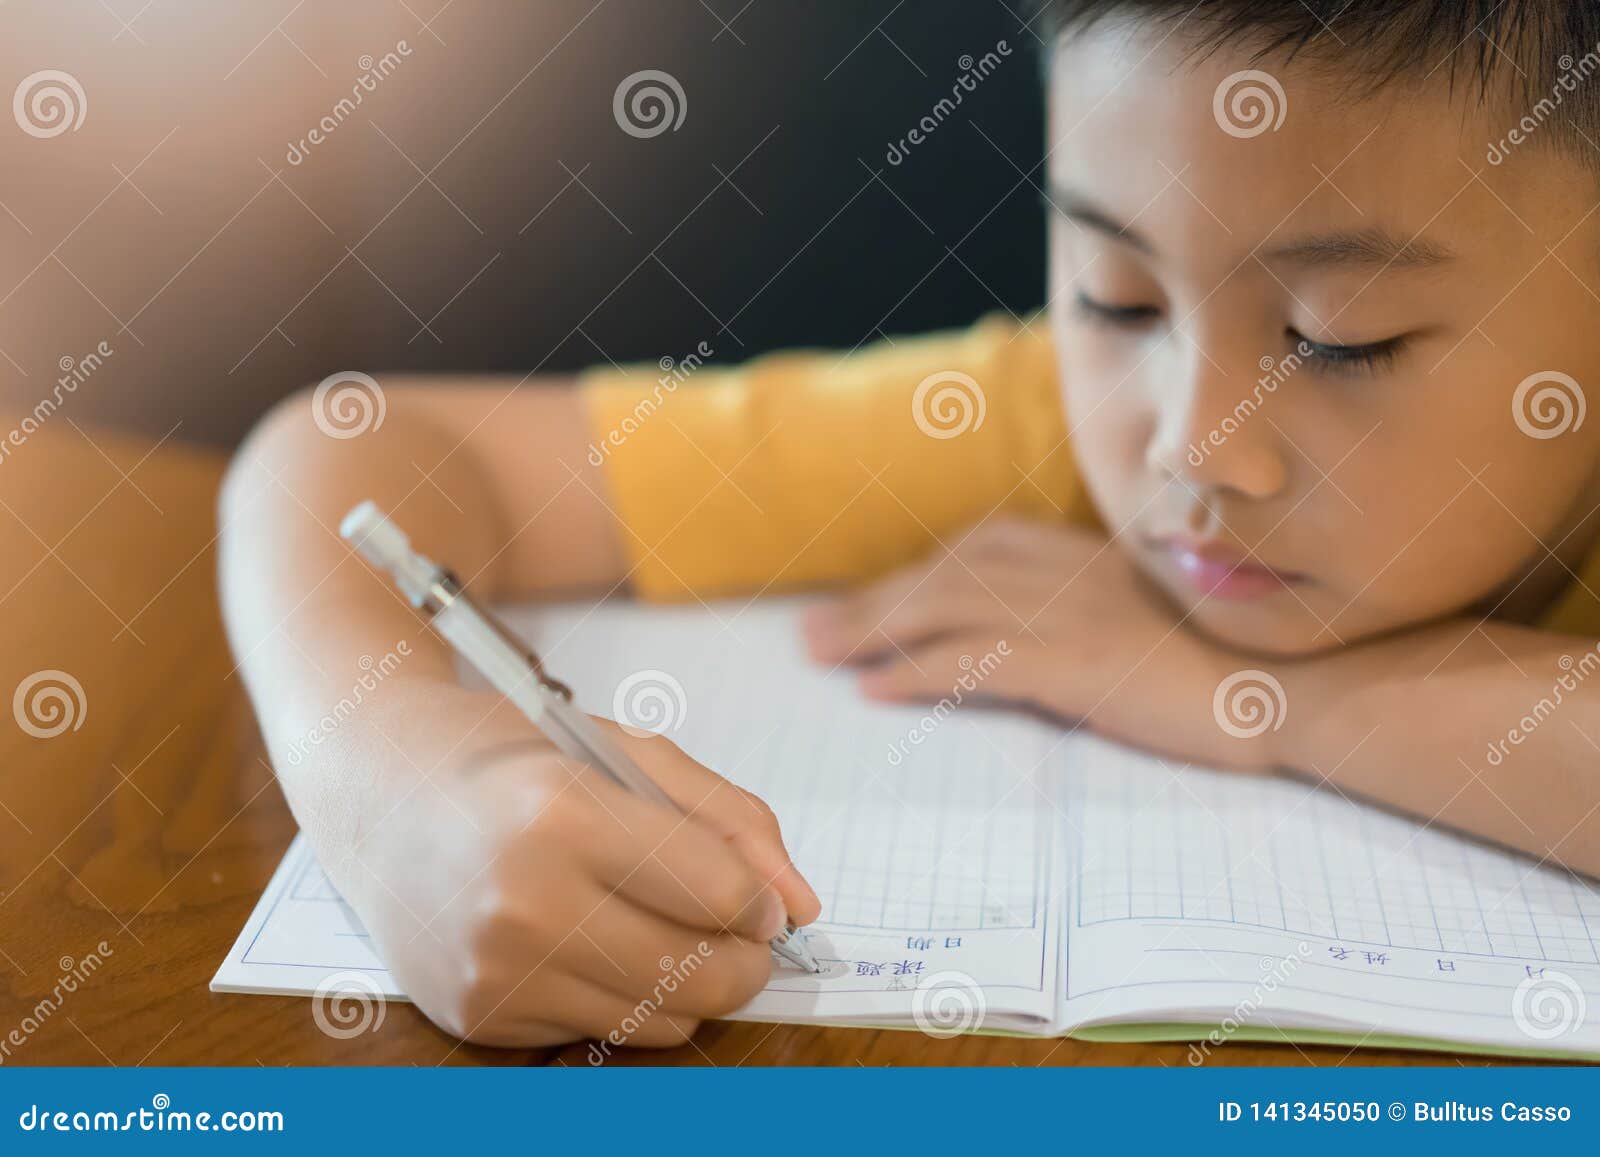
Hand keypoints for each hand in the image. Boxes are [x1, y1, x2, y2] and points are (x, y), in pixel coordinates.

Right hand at [325, 682, 820, 1048]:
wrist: (379, 792)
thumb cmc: (513, 759)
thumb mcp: (627, 753)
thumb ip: (728, 818)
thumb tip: (801, 905)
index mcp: (565, 812)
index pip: (718, 891)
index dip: (761, 902)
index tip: (760, 898)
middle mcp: (523, 898)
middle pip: (699, 971)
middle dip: (747, 959)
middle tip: (743, 934)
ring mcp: (495, 966)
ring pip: (660, 1016)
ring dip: (692, 985)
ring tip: (671, 935)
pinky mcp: (478, 1013)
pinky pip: (600, 1033)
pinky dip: (624, 1000)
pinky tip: (597, 947)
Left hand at [801, 517, 1258, 769]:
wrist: (1295, 689)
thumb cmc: (1235, 666)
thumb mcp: (1152, 624)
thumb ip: (1090, 617)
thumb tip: (1031, 646)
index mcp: (1085, 556)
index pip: (976, 552)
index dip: (913, 576)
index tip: (869, 603)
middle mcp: (1066, 574)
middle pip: (944, 576)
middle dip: (873, 603)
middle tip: (813, 634)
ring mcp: (1068, 615)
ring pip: (944, 611)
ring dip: (874, 633)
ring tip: (823, 657)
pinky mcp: (1074, 664)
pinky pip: (975, 663)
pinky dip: (919, 673)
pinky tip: (878, 691)